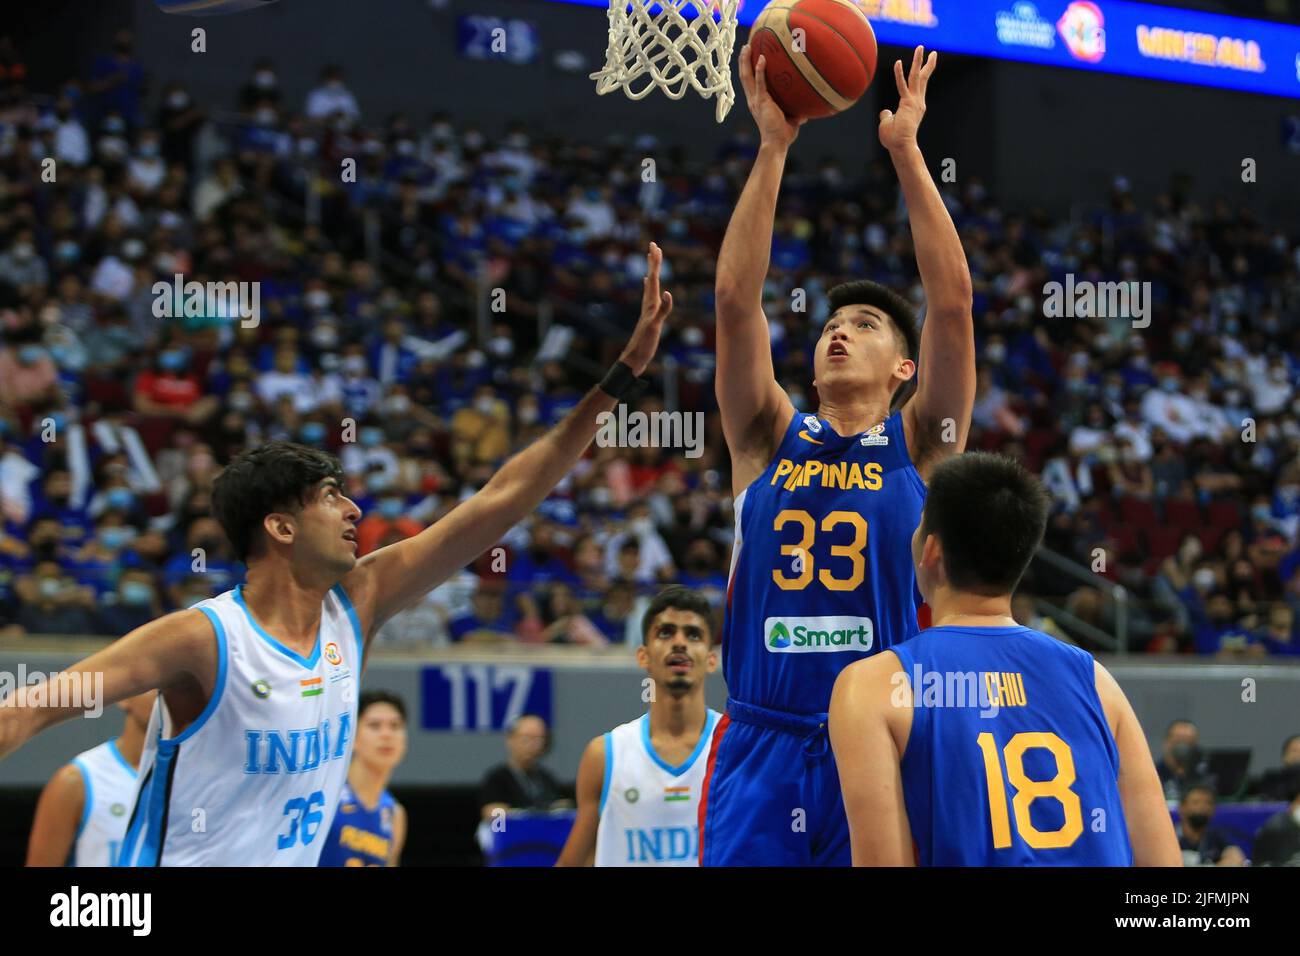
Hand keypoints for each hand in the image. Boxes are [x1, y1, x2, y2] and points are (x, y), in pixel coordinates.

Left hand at [619, 242, 672, 375]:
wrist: (634, 359)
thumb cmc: (643, 344)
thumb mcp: (654, 327)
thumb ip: (662, 310)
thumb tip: (668, 292)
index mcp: (650, 304)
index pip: (654, 278)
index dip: (655, 262)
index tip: (655, 246)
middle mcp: (648, 304)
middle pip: (652, 278)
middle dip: (654, 262)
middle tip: (653, 246)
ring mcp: (648, 310)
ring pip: (651, 286)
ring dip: (652, 272)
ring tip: (652, 262)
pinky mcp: (649, 318)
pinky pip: (651, 298)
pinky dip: (651, 289)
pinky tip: (650, 286)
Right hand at [738, 45, 804, 149]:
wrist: (776, 144)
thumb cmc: (783, 134)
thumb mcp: (790, 119)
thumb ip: (795, 113)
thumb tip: (806, 112)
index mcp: (757, 102)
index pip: (750, 83)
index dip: (748, 70)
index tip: (750, 57)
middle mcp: (753, 100)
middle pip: (745, 77)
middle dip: (744, 61)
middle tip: (746, 46)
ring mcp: (756, 100)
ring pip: (747, 77)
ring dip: (746, 61)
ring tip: (747, 47)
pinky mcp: (761, 101)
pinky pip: (760, 82)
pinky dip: (760, 70)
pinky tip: (762, 58)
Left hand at [879, 45, 936, 153]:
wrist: (900, 146)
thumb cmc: (893, 138)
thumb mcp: (889, 124)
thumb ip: (887, 115)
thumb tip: (884, 112)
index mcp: (915, 105)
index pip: (919, 87)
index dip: (922, 75)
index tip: (926, 65)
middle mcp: (918, 102)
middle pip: (923, 79)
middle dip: (927, 64)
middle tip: (932, 52)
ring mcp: (914, 102)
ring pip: (917, 77)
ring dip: (918, 61)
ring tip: (921, 47)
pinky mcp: (907, 103)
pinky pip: (902, 85)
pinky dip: (899, 74)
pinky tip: (898, 62)